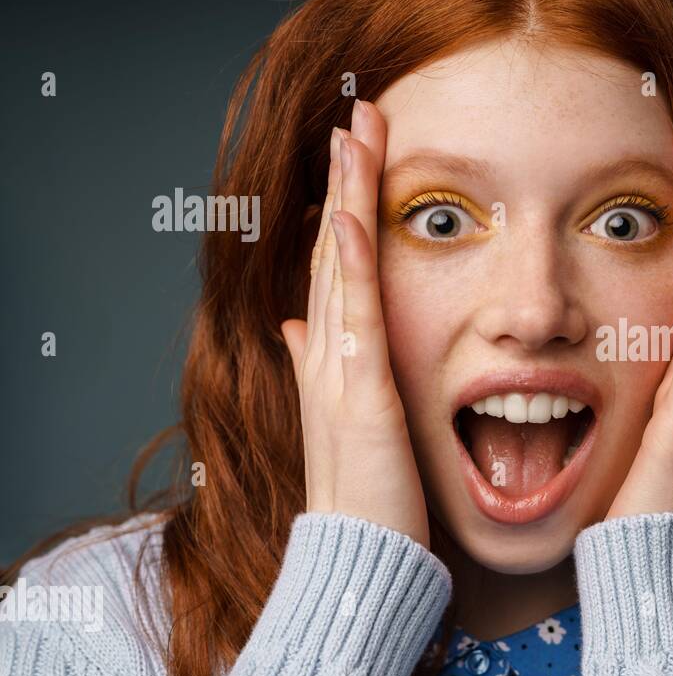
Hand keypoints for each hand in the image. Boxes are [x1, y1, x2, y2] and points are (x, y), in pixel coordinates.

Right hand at [280, 100, 430, 549]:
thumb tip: (301, 327)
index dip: (345, 206)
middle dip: (347, 180)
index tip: (359, 156)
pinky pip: (354, 317)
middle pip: (335, 248)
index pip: (337, 264)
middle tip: (357, 115)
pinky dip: (350, 263)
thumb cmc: (367, 498)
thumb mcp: (347, 419)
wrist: (361, 559)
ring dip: (347, 195)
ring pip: (340, 265)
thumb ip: (324, 366)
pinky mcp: (360, 396)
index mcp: (332, 356)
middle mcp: (327, 353)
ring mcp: (338, 370)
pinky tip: (351, 214)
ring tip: (354, 131)